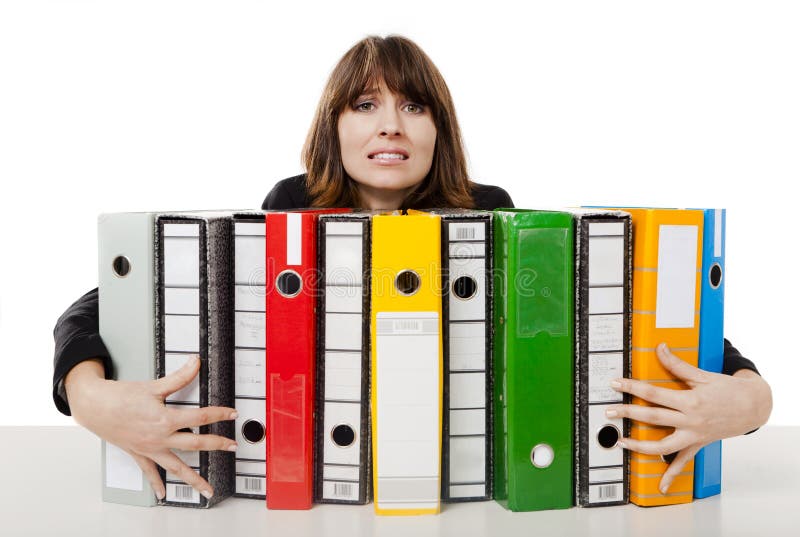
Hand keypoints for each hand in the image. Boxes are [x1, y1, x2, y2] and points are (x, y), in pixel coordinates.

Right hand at [65, 355, 237, 499]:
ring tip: (207, 490)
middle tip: (233, 447)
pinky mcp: (139, 453)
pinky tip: (163, 494)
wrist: (94, 407)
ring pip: (176, 468)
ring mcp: (150, 449)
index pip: (199, 418)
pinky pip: (150, 472)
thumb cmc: (121, 396)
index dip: (218, 414)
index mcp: (165, 420)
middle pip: (195, 445)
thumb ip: (179, 377)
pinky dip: (156, 484)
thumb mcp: (153, 386)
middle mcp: (159, 438)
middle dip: (216, 446)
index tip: (231, 413)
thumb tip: (195, 363)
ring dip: (194, 480)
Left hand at [608, 343, 771, 493]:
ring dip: (640, 446)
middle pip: (653, 418)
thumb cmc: (728, 390)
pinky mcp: (698, 445)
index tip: (615, 384)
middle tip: (608, 412)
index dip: (632, 387)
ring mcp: (694, 435)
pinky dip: (671, 475)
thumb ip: (677, 364)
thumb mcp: (702, 375)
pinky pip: (683, 463)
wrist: (753, 406)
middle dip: (628, 414)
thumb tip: (660, 348)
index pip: (654, 394)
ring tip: (621, 442)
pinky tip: (661, 486)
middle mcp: (690, 420)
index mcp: (690, 401)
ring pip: (663, 445)